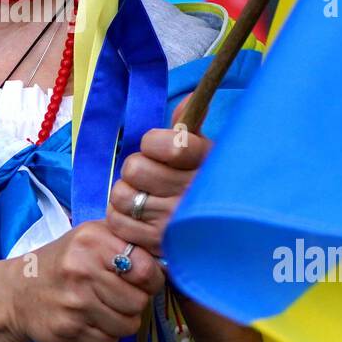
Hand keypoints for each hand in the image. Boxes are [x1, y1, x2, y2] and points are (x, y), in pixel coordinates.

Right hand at [5, 220, 165, 341]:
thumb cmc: (65, 261)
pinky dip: (104, 335)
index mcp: (92, 241)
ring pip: (127, 325)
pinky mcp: (67, 331)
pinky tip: (89, 321)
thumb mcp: (91, 237)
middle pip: (139, 301)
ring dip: (121, 321)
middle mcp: (82, 270)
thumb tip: (168, 259)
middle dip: (134, 302)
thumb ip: (126, 241)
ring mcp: (74, 304)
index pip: (146, 269)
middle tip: (117, 295)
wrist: (18, 291)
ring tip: (103, 308)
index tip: (141, 279)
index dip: (150, 278)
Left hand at [106, 95, 212, 256]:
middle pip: (134, 167)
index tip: (161, 149)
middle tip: (151, 178)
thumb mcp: (204, 154)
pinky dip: (121, 217)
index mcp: (206, 164)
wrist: (225, 234)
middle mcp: (191, 194)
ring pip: (120, 194)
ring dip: (126, 194)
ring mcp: (173, 222)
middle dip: (137, 169)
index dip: (153, 143)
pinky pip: (116, 219)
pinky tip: (138, 217)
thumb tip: (188, 98)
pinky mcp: (155, 244)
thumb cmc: (206, 185)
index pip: (164, 144)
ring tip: (144, 198)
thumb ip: (190, 125)